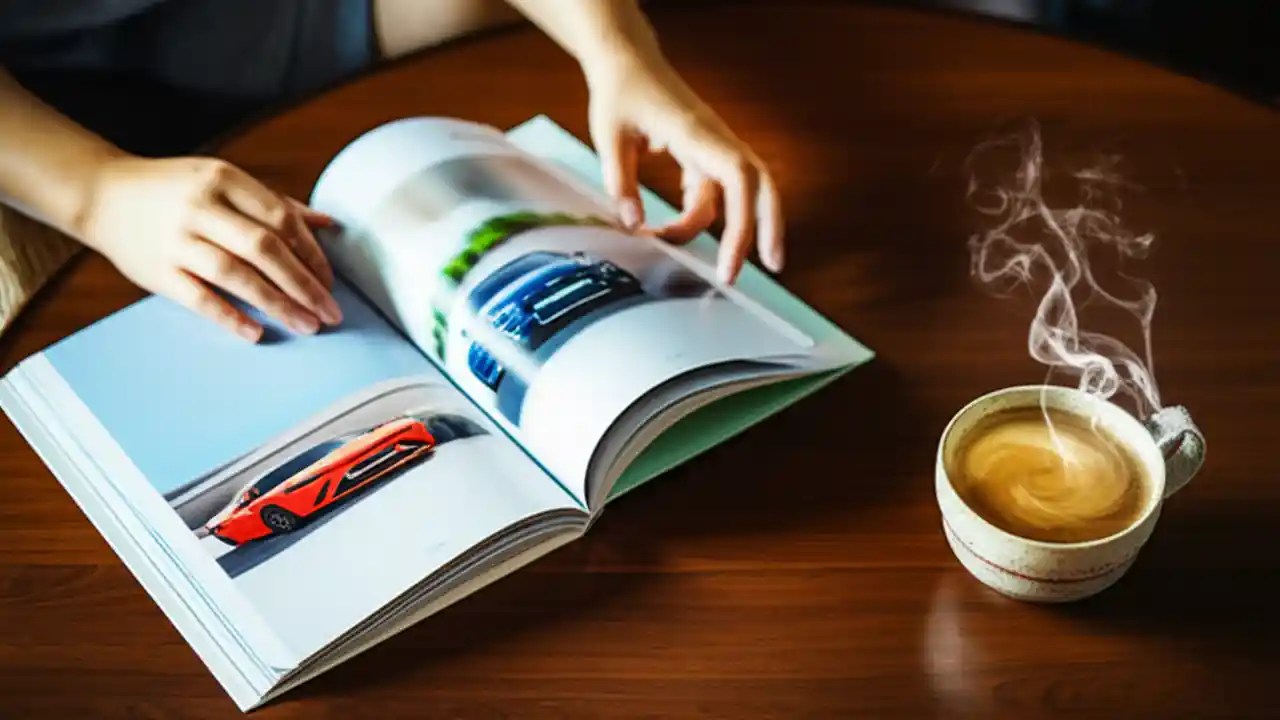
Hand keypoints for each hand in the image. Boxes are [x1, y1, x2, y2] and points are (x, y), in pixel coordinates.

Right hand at [82, 156, 341, 340]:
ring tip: (307, 326)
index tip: (330, 282)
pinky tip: (256, 332)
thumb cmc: (177, 190)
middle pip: (265, 249)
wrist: (102, 193)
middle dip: (304, 285)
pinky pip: (197, 297)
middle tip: (330, 313)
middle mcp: (202, 206)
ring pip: (236, 274)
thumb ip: (276, 203)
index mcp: (225, 179)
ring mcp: (177, 238)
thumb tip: (329, 224)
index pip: (281, 220)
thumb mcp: (224, 182)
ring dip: (277, 304)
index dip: (311, 254)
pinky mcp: (157, 268)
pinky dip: (229, 316)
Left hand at [585, 52, 782, 283]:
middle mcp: (716, 141)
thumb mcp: (609, 137)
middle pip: (761, 185)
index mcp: (697, 134)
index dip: (743, 223)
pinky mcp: (704, 154)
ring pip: (742, 193)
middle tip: (772, 267)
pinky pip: (715, 192)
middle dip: (768, 227)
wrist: (627, 62)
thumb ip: (621, 181)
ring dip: (738, 229)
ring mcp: (714, 148)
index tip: (731, 262)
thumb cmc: (620, 93)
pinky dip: (702, 218)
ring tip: (726, 268)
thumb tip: (633, 224)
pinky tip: (677, 235)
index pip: (738, 179)